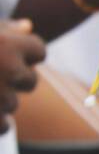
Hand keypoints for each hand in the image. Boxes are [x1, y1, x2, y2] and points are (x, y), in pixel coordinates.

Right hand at [0, 19, 45, 133]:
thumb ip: (4, 28)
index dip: (23, 54)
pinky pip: (5, 126)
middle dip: (13, 79)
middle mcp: (8, 70)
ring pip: (13, 104)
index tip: (5, 52)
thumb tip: (28, 26)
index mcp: (9, 44)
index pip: (39, 52)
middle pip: (30, 81)